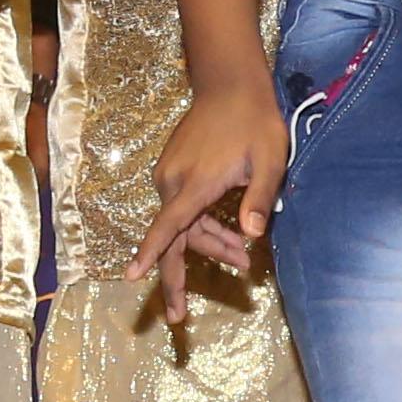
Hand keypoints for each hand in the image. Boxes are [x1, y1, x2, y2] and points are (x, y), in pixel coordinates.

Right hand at [137, 79, 292, 329]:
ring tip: (244, 262)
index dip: (150, 254)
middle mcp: (172, 182)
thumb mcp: (270, 160)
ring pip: (181, 226)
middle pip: (173, 239)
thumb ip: (259, 198)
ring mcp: (169, 176)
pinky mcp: (173, 171)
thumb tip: (251, 236)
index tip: (131, 277)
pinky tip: (232, 234)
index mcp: (194, 184)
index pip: (167, 227)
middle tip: (181, 317)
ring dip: (208, 246)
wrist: (231, 84)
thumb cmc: (255, 122)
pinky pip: (183, 211)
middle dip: (179, 277)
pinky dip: (203, 227)